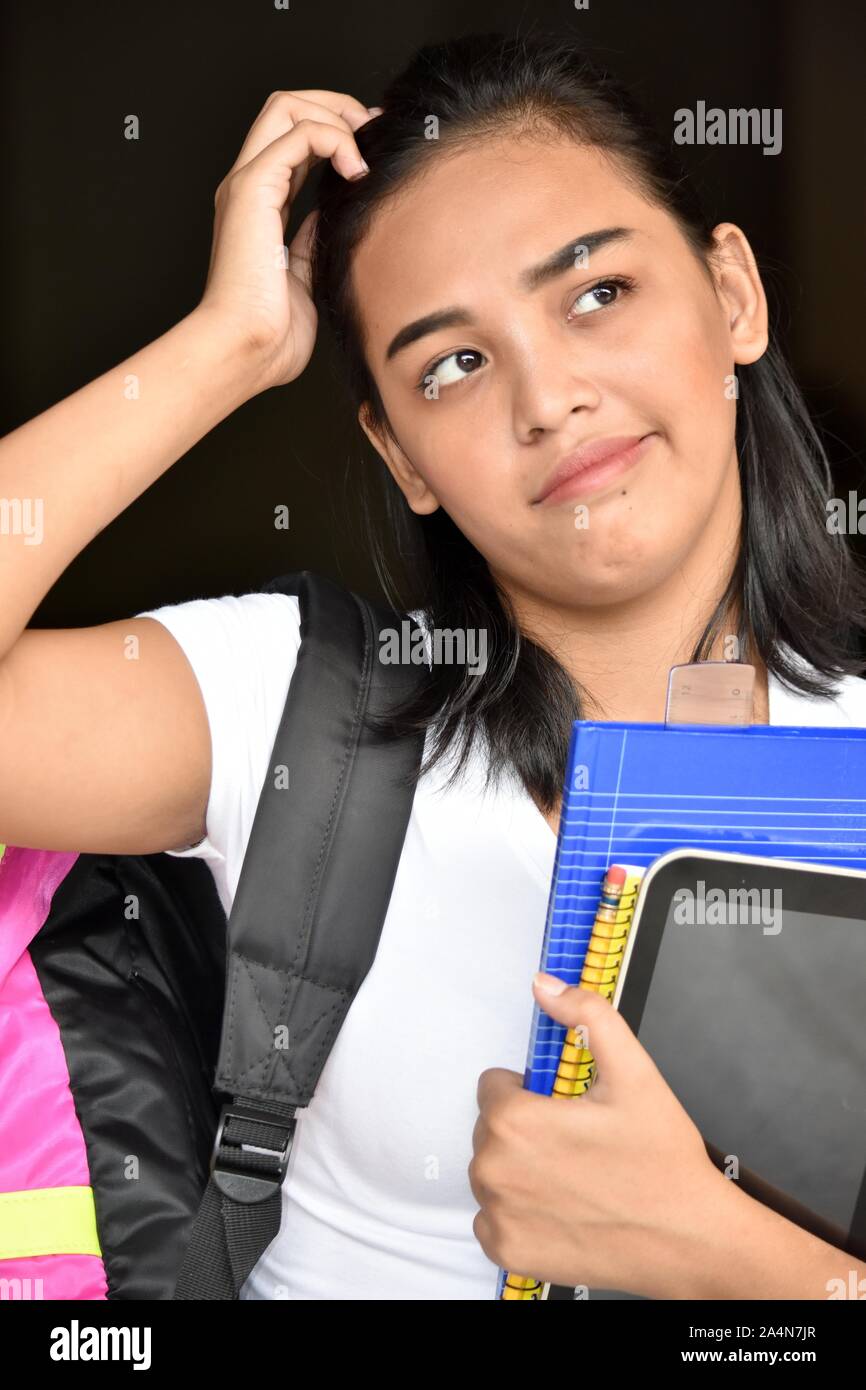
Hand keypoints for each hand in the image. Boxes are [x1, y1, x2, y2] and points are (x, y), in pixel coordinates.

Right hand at [198, 89, 377, 390]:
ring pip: (287, 106)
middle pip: (286, 107)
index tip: (373, 147)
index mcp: (259, 206)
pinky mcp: (253, 189)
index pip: (293, 141)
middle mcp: (249, 187)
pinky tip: (355, 170)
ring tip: (365, 148)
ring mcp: (247, 184)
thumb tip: (330, 219)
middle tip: (373, 133)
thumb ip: (311, 242)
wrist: (245, 352)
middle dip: (336, 106)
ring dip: (336, 115)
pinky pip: (297, 133)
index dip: (335, 131)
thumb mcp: (304, 279)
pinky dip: (334, 138)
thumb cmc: (270, 335)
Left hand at [470, 974, 727, 1297]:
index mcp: (516, 1121)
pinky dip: (521, 1213)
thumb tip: (547, 985)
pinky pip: (493, 1216)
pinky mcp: (507, 1250)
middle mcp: (495, 1170)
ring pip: (493, 1171)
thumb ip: (586, 1015)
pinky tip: (563, 1209)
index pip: (494, 1086)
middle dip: (527, 1129)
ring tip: (575, 1177)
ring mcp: (498, 1215)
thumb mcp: (633, 1072)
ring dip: (523, 1169)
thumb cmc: (663, 1164)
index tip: (565, 1108)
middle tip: (578, 1144)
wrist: (690, 1239)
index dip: (533, 1092)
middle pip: (492, 1128)